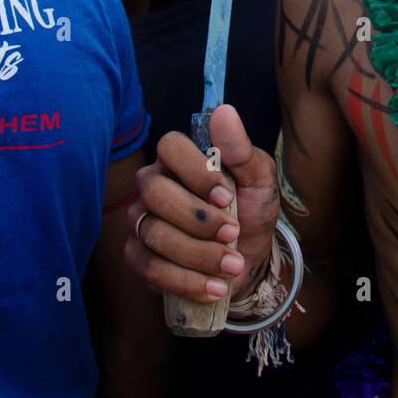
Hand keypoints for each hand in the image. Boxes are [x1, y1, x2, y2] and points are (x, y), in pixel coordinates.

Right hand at [125, 105, 279, 305]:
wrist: (249, 259)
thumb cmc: (251, 210)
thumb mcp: (259, 179)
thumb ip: (241, 150)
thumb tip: (224, 111)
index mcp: (180, 158)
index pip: (169, 147)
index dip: (195, 172)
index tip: (227, 196)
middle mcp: (153, 184)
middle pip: (156, 192)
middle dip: (198, 219)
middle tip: (232, 233)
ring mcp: (141, 220)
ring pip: (154, 233)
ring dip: (198, 254)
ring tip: (232, 265)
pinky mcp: (138, 255)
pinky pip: (149, 267)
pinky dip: (186, 281)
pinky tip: (215, 286)